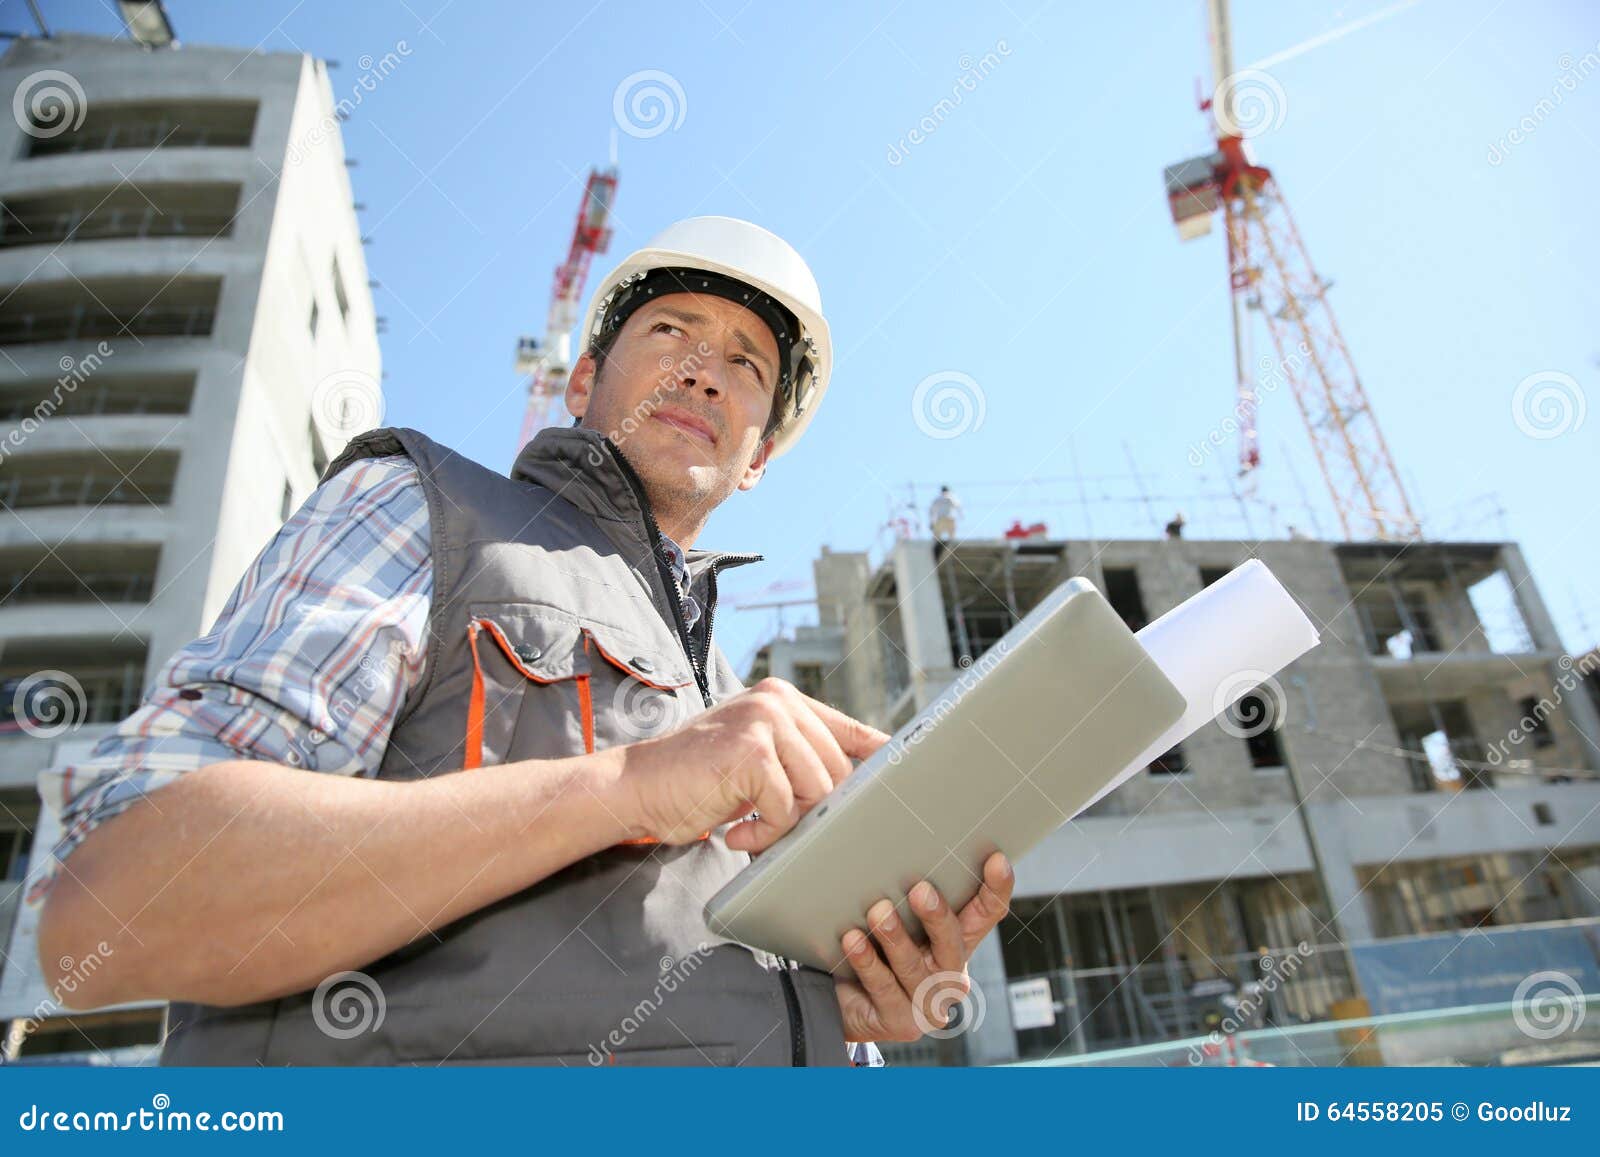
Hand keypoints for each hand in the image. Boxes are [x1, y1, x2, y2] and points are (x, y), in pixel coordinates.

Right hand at [612, 676, 887, 849]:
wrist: (635, 788)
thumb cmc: (695, 780)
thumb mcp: (754, 756)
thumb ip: (799, 758)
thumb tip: (862, 785)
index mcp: (783, 697)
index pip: (852, 732)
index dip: (881, 761)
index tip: (908, 785)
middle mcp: (777, 701)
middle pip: (838, 772)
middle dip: (813, 810)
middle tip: (772, 824)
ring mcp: (764, 722)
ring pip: (817, 792)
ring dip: (787, 824)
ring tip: (750, 826)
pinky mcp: (751, 753)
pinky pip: (786, 811)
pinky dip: (764, 834)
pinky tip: (735, 832)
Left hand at [834, 851, 1013, 1042]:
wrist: (843, 1004)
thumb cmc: (876, 949)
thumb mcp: (898, 921)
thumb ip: (905, 894)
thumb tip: (891, 839)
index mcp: (958, 942)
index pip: (986, 914)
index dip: (997, 888)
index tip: (996, 859)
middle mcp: (950, 974)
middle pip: (952, 943)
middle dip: (937, 916)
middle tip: (920, 889)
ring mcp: (928, 1003)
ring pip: (913, 967)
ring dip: (895, 937)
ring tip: (877, 911)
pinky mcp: (901, 1023)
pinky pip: (883, 988)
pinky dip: (867, 962)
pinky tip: (853, 940)